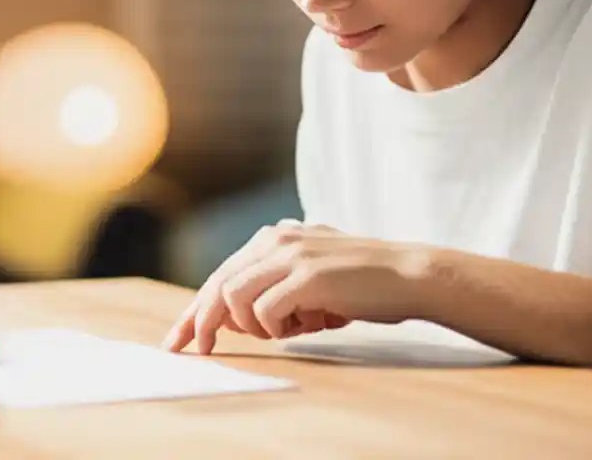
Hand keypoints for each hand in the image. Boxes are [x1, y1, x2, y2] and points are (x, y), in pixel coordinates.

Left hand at [162, 221, 434, 354]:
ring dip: (251, 325)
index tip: (181, 337)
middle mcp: (274, 241)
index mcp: (272, 239)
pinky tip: (305, 325)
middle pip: (217, 284)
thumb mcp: (309, 278)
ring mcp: (289, 256)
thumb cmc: (362, 284)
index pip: (221, 275)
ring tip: (285, 331)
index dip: (197, 309)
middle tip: (195, 351)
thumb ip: (272, 288)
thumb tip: (233, 319)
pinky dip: (275, 327)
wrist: (410, 275)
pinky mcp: (306, 276)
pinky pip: (265, 311)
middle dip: (199, 321)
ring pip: (233, 296)